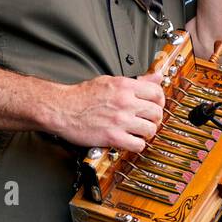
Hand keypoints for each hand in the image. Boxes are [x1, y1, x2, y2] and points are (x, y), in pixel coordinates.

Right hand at [51, 71, 165, 152]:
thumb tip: (154, 77)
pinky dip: (137, 145)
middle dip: (155, 118)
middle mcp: (125, 102)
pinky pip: (138, 145)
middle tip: (148, 121)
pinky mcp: (113, 137)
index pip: (157, 92)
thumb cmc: (81, 96)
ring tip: (139, 132)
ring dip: (147, 133)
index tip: (156, 106)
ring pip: (150, 129)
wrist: (61, 108)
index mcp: (124, 86)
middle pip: (157, 112)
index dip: (160, 101)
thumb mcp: (109, 81)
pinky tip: (130, 141)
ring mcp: (120, 120)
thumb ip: (135, 81)